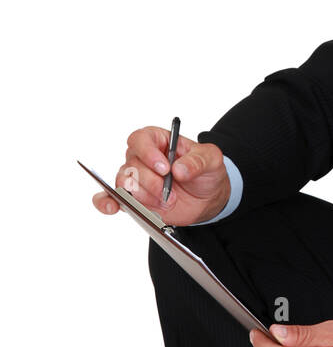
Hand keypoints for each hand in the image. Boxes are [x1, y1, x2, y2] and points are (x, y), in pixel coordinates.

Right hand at [91, 126, 230, 225]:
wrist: (207, 198)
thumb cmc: (205, 172)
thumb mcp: (212, 160)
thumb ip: (198, 161)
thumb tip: (179, 169)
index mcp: (158, 141)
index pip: (141, 139)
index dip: (148, 153)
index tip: (164, 168)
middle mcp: (142, 158)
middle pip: (132, 165)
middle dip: (151, 182)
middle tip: (169, 194)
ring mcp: (136, 179)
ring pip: (125, 184)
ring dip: (145, 196)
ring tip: (166, 203)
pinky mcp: (134, 199)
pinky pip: (111, 198)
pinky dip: (107, 202)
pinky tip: (111, 207)